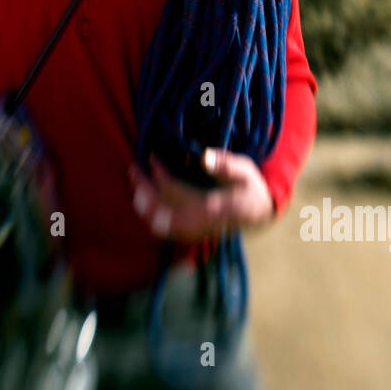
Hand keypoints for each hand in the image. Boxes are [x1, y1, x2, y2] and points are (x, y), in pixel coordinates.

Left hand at [129, 147, 275, 243]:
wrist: (258, 214)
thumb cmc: (251, 189)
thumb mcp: (246, 171)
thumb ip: (227, 164)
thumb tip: (204, 158)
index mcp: (210, 207)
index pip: (174, 191)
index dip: (159, 173)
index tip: (151, 156)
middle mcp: (197, 223)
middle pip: (159, 210)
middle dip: (142, 189)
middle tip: (132, 168)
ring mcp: (192, 231)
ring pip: (158, 222)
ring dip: (142, 203)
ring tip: (134, 180)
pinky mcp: (189, 233)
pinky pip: (163, 228)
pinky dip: (149, 214)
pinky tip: (143, 198)